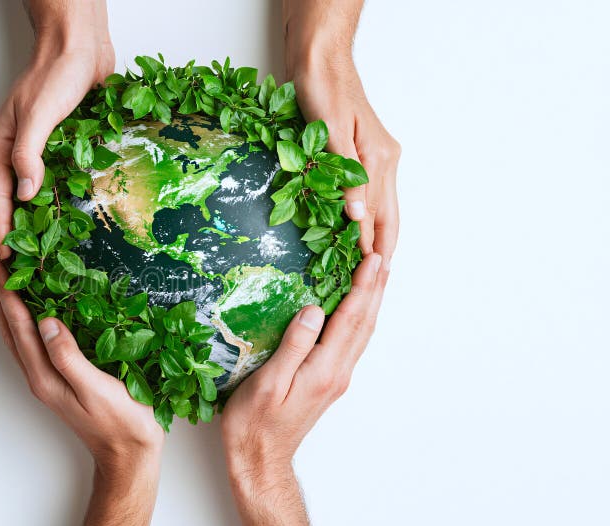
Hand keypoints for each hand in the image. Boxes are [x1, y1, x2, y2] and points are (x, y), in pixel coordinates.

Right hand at [0, 0, 114, 258]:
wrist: (81, 47)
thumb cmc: (57, 74)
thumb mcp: (39, 114)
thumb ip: (29, 152)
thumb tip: (25, 193)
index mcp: (3, 144)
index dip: (1, 227)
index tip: (3, 257)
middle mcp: (18, 150)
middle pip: (14, 200)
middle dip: (17, 232)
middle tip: (25, 264)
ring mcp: (41, 150)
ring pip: (36, 194)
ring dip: (40, 221)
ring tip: (48, 252)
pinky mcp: (63, 147)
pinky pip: (59, 181)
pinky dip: (63, 201)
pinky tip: (73, 219)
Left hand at [0, 261, 161, 525]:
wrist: (129, 452)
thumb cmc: (119, 422)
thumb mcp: (95, 388)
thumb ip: (69, 356)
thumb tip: (46, 321)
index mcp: (45, 377)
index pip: (20, 329)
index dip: (9, 297)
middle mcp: (40, 376)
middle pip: (11, 331)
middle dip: (1, 297)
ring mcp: (49, 379)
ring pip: (20, 337)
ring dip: (10, 308)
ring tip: (5, 280)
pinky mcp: (61, 378)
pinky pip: (36, 343)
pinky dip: (28, 321)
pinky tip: (37, 310)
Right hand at [221, 253, 387, 525]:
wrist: (260, 459)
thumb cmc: (255, 424)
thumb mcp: (268, 383)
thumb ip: (293, 346)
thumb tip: (314, 310)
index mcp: (325, 370)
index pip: (349, 319)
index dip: (362, 287)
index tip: (372, 259)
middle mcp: (337, 373)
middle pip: (364, 324)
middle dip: (374, 288)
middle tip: (381, 257)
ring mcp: (335, 379)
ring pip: (361, 334)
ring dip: (370, 303)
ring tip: (375, 276)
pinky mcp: (328, 382)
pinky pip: (350, 342)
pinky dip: (358, 318)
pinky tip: (353, 310)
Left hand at [284, 0, 400, 266]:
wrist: (320, 57)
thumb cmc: (322, 87)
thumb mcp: (329, 132)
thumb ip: (345, 176)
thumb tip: (357, 217)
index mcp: (379, 160)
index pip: (380, 217)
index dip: (374, 249)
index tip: (370, 279)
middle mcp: (384, 161)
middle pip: (389, 217)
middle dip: (383, 252)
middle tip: (374, 286)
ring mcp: (376, 156)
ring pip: (381, 207)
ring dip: (375, 237)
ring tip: (367, 269)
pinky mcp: (363, 152)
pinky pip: (369, 193)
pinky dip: (365, 217)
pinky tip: (356, 231)